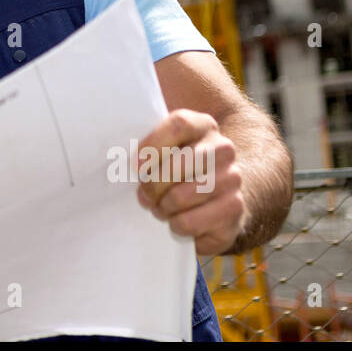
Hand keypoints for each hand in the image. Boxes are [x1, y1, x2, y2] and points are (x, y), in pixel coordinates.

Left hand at [135, 109, 245, 255]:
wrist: (218, 196)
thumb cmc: (180, 169)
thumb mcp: (166, 148)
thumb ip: (148, 142)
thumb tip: (116, 148)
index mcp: (204, 125)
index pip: (179, 125)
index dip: (153, 145)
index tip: (135, 165)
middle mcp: (224, 149)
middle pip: (177, 166)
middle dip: (152, 185)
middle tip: (143, 195)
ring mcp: (233, 179)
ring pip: (181, 197)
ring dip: (162, 208)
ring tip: (160, 208)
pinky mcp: (235, 209)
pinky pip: (190, 222)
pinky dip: (176, 225)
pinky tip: (176, 222)